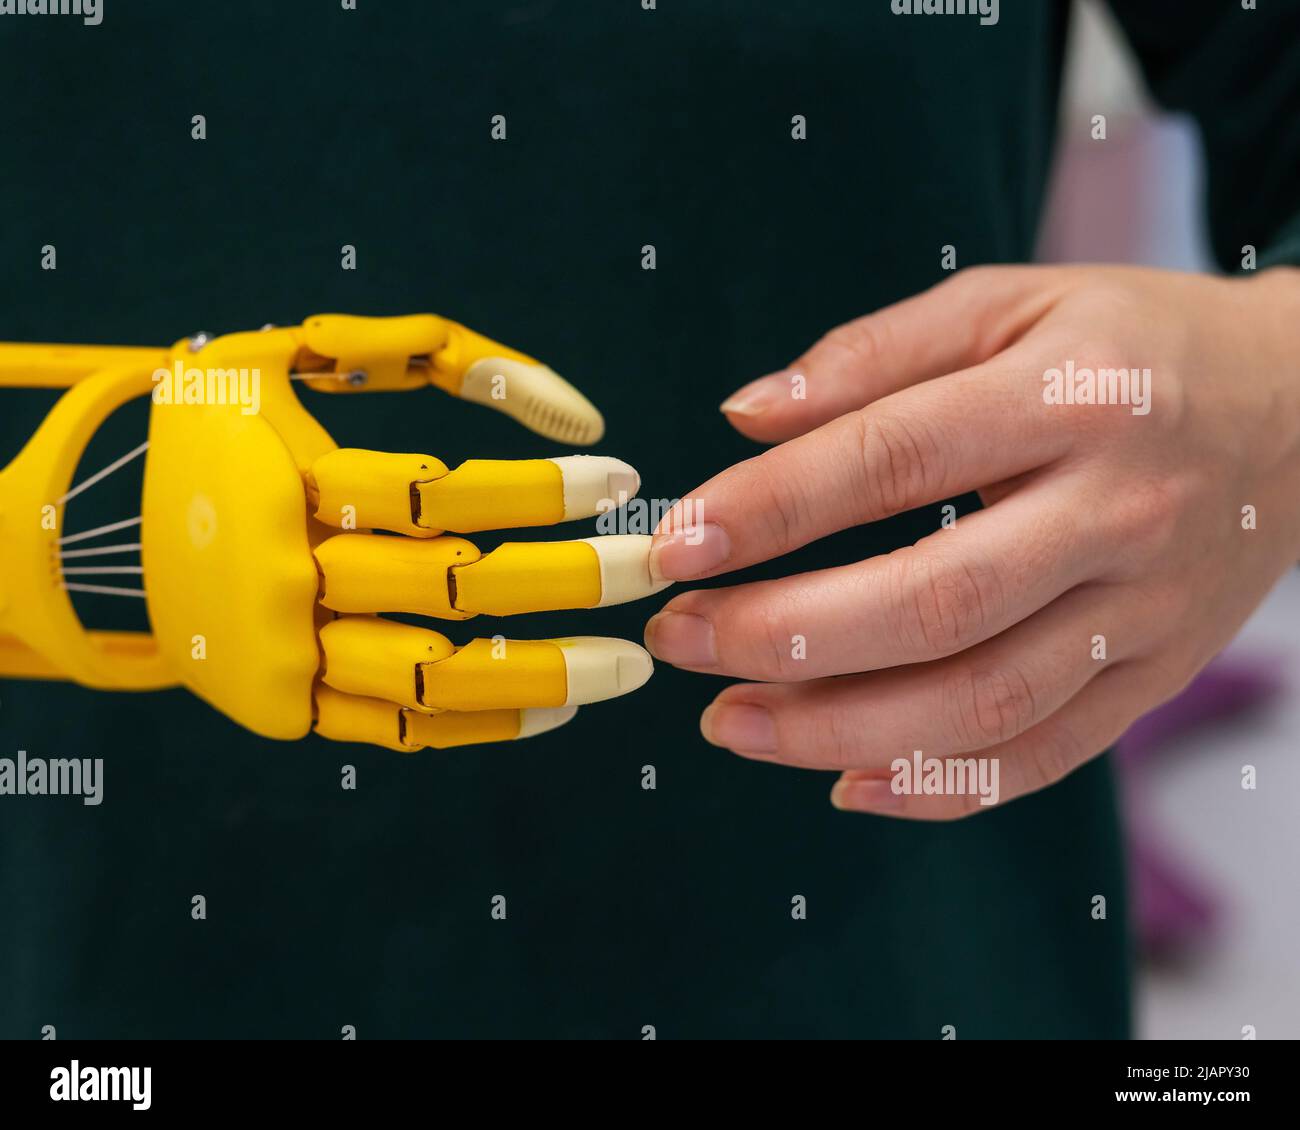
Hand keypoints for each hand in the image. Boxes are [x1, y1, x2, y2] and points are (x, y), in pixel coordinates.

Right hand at [0, 314, 669, 750]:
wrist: (96, 527)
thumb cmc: (226, 421)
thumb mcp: (301, 354)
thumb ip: (440, 352)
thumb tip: (579, 417)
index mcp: (285, 482)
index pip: (435, 495)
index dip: (535, 491)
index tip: (614, 476)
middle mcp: (283, 578)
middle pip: (448, 589)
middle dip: (567, 580)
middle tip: (653, 566)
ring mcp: (285, 658)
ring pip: (430, 677)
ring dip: (542, 672)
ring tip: (630, 667)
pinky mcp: (288, 710)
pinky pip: (398, 730)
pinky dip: (481, 722)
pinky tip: (557, 708)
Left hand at [644, 265, 1299, 817]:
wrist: (1299, 409)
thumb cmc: (1128, 348)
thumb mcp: (1011, 303)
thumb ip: (875, 352)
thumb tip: (743, 415)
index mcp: (1077, 394)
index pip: (899, 456)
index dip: (777, 505)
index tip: (681, 543)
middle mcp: (1121, 511)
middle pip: (936, 601)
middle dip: (786, 636)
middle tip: (680, 641)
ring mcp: (1147, 611)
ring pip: (984, 702)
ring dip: (838, 731)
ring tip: (729, 724)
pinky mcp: (1156, 678)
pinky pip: (1046, 756)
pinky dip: (940, 786)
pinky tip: (845, 783)